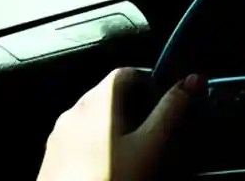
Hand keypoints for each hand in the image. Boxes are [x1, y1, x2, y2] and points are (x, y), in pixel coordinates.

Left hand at [37, 67, 202, 180]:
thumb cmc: (112, 176)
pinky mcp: (52, 156)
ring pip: (95, 117)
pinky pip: (80, 138)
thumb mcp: (150, 144)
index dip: (150, 83)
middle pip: (110, 95)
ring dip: (115, 127)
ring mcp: (59, 134)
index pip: (126, 73)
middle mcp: (74, 111)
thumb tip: (192, 81)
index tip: (165, 104)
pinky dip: (98, 144)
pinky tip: (109, 165)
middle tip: (154, 132)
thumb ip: (172, 109)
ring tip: (133, 152)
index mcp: (97, 100)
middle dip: (135, 107)